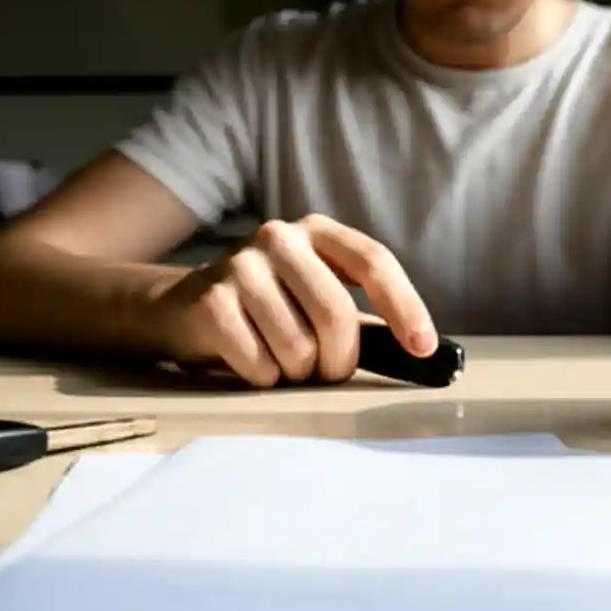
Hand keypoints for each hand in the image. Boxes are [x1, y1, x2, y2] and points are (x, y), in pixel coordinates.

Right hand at [152, 214, 436, 386]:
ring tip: (284, 362)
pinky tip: (253, 363)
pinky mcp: (211, 300)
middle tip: (329, 372)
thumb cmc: (272, 310)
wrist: (186, 309)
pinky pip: (259, 363)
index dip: (404, 306)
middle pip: (336, 314)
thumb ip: (363, 316)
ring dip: (299, 372)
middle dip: (340, 360)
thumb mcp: (318, 297)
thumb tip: (422, 352)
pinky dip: (265, 378)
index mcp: (319, 232)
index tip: (424, 348)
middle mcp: (280, 238)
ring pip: (297, 346)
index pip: (373, 262)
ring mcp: (241, 265)